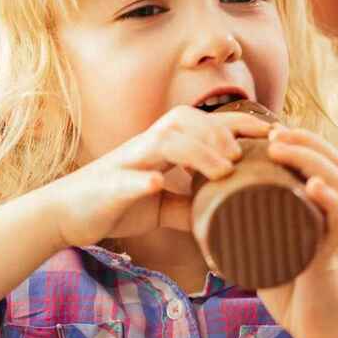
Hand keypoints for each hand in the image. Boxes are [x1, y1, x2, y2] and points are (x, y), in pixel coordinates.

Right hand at [50, 106, 270, 247]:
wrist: (66, 215)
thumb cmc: (116, 203)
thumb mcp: (162, 207)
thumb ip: (191, 205)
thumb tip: (229, 215)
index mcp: (162, 147)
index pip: (204, 122)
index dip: (237, 122)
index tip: (271, 131)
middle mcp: (146, 146)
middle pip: (185, 121)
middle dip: (218, 134)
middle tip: (242, 160)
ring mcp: (127, 163)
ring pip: (163, 142)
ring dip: (195, 153)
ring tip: (221, 172)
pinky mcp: (109, 186)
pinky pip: (127, 178)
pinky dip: (143, 180)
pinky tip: (158, 184)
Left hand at [257, 126, 337, 337]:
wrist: (320, 332)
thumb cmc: (295, 292)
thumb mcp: (269, 253)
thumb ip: (249, 237)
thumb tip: (206, 223)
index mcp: (320, 211)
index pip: (322, 163)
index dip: (302, 141)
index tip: (272, 131)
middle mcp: (333, 216)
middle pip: (332, 164)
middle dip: (304, 142)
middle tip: (274, 133)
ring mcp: (335, 235)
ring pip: (337, 184)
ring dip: (311, 160)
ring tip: (284, 147)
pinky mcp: (334, 258)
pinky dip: (328, 202)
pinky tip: (313, 188)